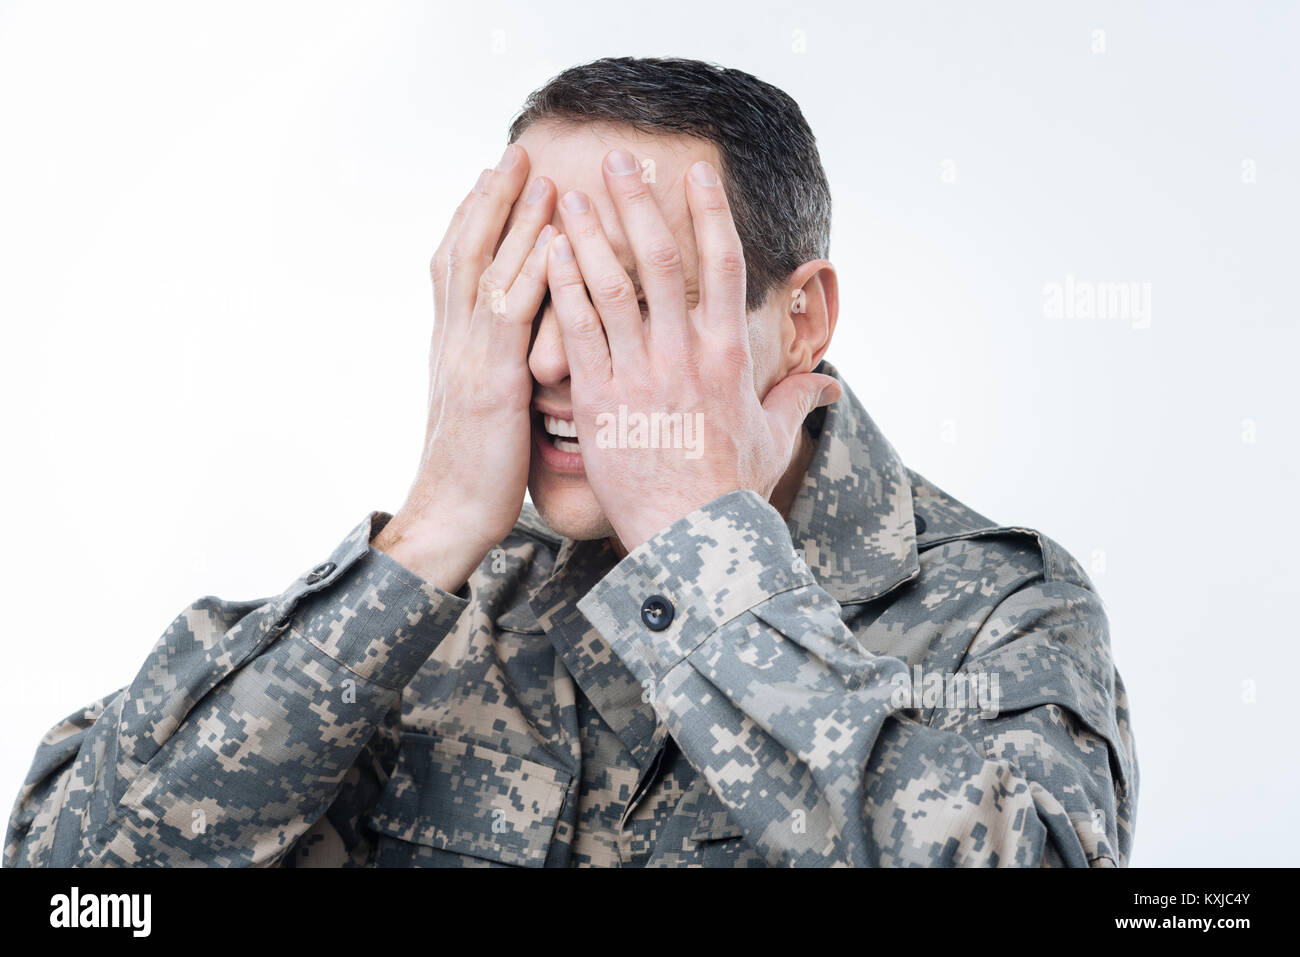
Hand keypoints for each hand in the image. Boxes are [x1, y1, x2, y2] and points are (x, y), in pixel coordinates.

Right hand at [375, 144, 555, 590]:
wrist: (449, 516)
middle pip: (465, 249)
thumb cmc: (476, 474)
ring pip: (485, 268)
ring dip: (510, 216)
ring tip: (534, 172)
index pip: (455, 266)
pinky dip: (530, 269)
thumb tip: (515, 352)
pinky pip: (513, 312)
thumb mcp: (484, 409)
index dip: (472, 217)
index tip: (491, 178)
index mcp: (451, 346)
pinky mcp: (494, 382)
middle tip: (513, 152)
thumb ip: (496, 369)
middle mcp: (453, 340)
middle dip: (489, 198)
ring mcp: (469, 357)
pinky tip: (554, 237)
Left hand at [545, 150, 839, 551]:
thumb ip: (796, 401)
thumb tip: (829, 385)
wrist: (692, 540)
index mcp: (727, 354)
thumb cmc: (732, 491)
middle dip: (638, 203)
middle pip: (661, 259)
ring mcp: (639, 374)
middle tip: (617, 159)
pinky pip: (577, 332)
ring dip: (591, 233)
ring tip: (571, 192)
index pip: (721, 264)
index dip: (708, 211)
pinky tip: (550, 253)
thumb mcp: (773, 439)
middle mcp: (684, 353)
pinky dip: (563, 287)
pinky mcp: (599, 400)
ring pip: (612, 287)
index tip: (694, 173)